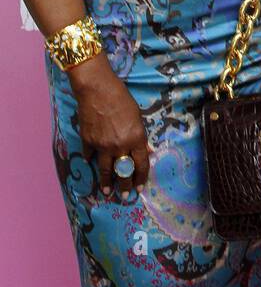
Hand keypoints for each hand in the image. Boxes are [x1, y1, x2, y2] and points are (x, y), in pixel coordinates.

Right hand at [66, 54, 149, 198]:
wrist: (97, 90)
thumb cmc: (121, 99)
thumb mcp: (138, 117)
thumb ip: (139, 136)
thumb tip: (145, 151)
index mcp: (136, 139)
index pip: (141, 165)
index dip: (141, 178)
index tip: (139, 187)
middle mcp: (120, 146)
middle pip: (123, 172)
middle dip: (124, 186)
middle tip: (124, 196)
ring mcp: (102, 145)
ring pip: (105, 170)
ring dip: (106, 182)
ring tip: (107, 192)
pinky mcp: (88, 141)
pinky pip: (90, 155)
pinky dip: (91, 160)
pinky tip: (91, 164)